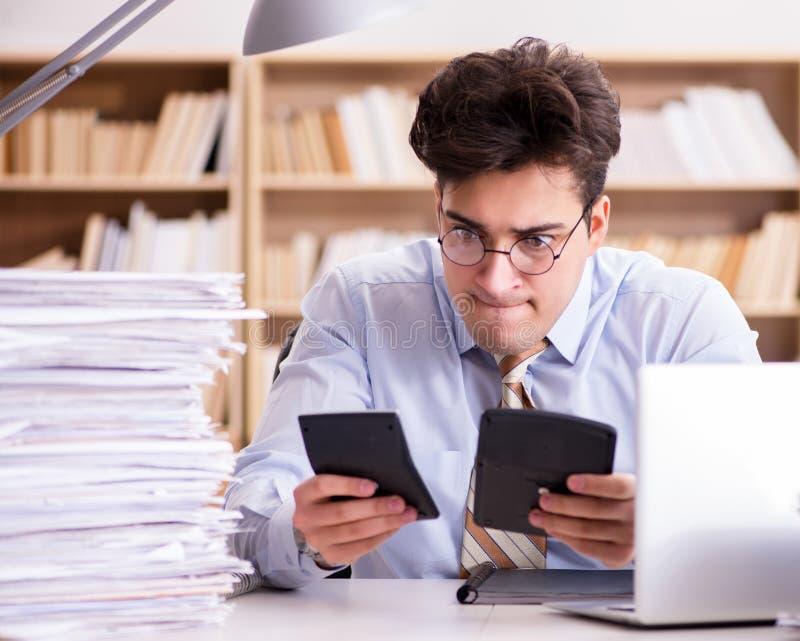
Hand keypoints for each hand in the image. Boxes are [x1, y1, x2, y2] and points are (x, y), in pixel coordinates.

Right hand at [292, 474, 417, 566]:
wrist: (314, 526)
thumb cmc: (329, 499)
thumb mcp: (328, 487)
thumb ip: (346, 481)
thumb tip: (384, 480)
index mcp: (305, 494)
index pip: (324, 485)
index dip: (349, 485)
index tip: (373, 486)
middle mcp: (306, 518)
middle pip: (343, 512)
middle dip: (375, 507)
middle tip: (399, 502)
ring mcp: (318, 539)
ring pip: (355, 532)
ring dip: (385, 523)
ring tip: (406, 515)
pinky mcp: (332, 555)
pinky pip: (361, 547)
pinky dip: (381, 536)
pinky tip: (395, 527)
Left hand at [529, 473, 634, 568]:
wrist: (638, 528)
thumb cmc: (619, 503)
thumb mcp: (616, 489)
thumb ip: (598, 485)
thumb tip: (561, 485)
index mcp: (635, 492)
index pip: (617, 487)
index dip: (593, 484)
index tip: (570, 482)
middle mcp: (635, 516)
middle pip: (595, 509)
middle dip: (563, 505)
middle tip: (544, 500)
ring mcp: (628, 538)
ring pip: (586, 530)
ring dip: (557, 522)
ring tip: (539, 516)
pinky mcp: (618, 555)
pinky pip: (585, 547)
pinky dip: (564, 537)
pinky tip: (553, 529)